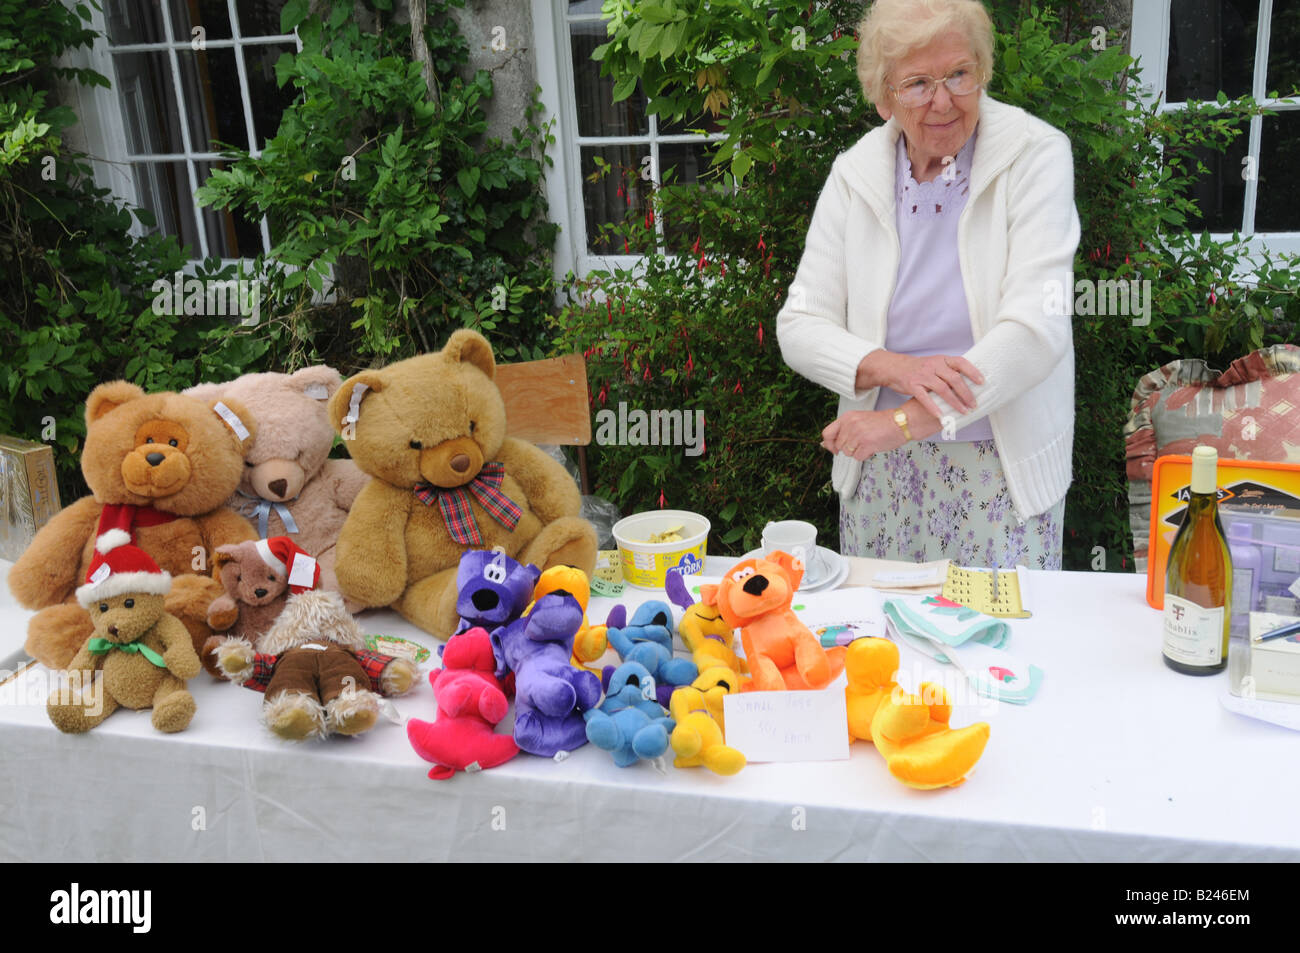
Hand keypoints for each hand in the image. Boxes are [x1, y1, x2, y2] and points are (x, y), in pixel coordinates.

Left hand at [821, 411, 907, 460]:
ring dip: (858, 451)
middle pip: (839, 446)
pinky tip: (873, 446)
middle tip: (862, 442)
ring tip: (869, 442)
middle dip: (849, 448)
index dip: (829, 444)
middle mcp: (850, 425)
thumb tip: (827, 445)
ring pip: (848, 453)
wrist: (900, 422)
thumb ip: (844, 430)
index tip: (835, 449)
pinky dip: (866, 455)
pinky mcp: (866, 444)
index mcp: (847, 417)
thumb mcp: (859, 420)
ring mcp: (857, 434)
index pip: (827, 433)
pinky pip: (858, 457)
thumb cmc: (882, 423)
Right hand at [861, 352, 983, 419]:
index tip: (982, 382)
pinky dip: (933, 407)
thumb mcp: (934, 364)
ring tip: (963, 411)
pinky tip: (940, 416)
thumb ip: (948, 370)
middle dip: (966, 393)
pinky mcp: (912, 385)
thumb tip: (969, 382)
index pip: (961, 363)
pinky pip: (924, 398)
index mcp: (941, 360)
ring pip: (942, 389)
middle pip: (954, 379)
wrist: (894, 367)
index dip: (973, 372)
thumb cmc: (918, 368)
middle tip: (974, 404)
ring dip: (954, 402)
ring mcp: (922, 375)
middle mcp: (933, 366)